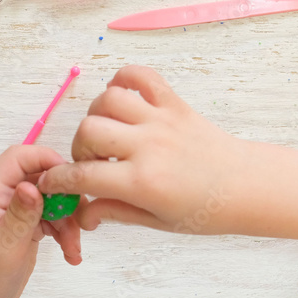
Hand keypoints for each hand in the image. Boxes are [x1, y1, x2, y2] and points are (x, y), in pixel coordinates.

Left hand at [0, 146, 81, 297]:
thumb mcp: (4, 246)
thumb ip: (20, 215)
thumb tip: (31, 186)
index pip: (18, 158)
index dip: (45, 159)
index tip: (70, 179)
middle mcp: (4, 196)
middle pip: (40, 176)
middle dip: (65, 195)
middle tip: (81, 218)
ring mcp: (16, 210)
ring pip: (51, 199)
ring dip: (68, 220)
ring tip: (73, 248)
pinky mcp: (27, 225)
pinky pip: (52, 217)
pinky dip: (64, 233)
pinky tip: (70, 254)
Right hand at [39, 66, 245, 234]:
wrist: (247, 187)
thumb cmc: (204, 210)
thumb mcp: (156, 221)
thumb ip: (115, 211)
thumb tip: (83, 213)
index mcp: (143, 182)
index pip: (83, 175)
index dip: (58, 179)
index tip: (50, 182)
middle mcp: (148, 146)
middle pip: (88, 131)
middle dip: (78, 148)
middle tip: (92, 161)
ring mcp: (161, 120)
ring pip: (108, 99)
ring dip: (98, 115)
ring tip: (108, 132)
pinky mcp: (173, 103)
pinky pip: (141, 76)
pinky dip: (124, 79)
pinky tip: (122, 98)